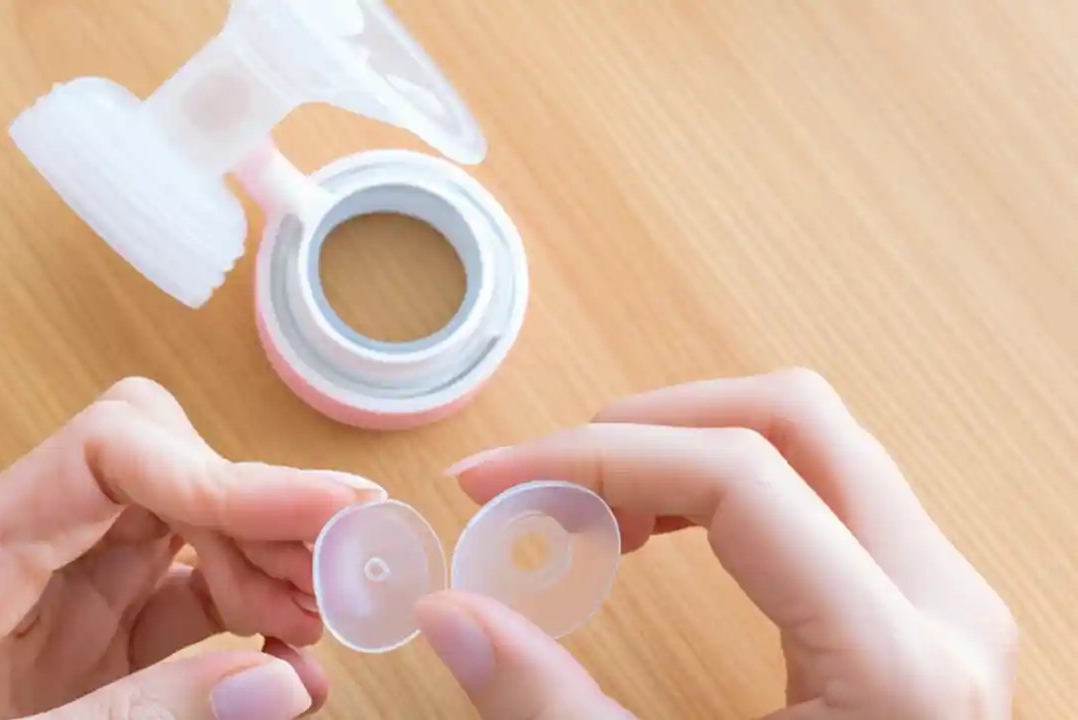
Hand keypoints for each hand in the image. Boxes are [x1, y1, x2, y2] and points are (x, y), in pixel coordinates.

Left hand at [0, 377, 384, 719]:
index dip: (219, 469)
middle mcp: (8, 576)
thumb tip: (275, 677)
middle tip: (342, 561)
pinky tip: (287, 665)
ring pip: (187, 540)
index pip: (104, 455)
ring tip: (322, 619)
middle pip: (159, 480)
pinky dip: (251, 628)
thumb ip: (135, 718)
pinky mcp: (93, 669)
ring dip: (267, 566)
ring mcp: (54, 620)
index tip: (318, 508)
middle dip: (260, 512)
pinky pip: (189, 615)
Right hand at [419, 369, 1017, 718]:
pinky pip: (823, 487)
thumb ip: (549, 708)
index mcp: (898, 662)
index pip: (740, 477)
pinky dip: (722, 482)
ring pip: (812, 438)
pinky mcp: (922, 606)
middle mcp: (945, 606)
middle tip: (543, 483)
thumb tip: (449, 614)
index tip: (495, 479)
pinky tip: (653, 529)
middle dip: (644, 428)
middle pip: (792, 419)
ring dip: (682, 447)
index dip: (597, 457)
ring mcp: (945, 599)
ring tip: (589, 513)